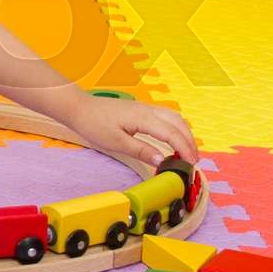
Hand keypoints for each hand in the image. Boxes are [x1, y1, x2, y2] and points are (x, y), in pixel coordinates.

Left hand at [65, 95, 199, 167]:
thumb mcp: (117, 143)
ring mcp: (146, 108)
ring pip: (174, 118)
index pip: (172, 134)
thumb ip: (141, 151)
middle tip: (193, 161)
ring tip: (187, 152)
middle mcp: (148, 110)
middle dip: (189, 141)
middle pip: (179, 123)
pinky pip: (166, 116)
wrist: (79, 108)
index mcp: (144, 118)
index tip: (191, 164)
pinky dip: (175, 128)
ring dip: (184, 133)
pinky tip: (173, 138)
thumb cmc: (94, 124)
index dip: (184, 149)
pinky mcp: (141, 110)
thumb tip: (162, 160)